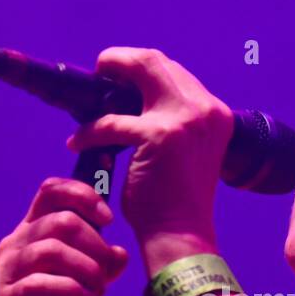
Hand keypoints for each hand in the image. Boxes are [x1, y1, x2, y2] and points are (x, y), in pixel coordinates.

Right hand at [0, 177, 128, 295]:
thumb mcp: (81, 287)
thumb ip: (100, 267)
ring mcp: (4, 272)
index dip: (82, 195)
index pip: (51, 192)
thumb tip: (119, 253)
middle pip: (60, 221)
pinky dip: (70, 289)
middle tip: (106, 270)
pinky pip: (40, 284)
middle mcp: (13, 246)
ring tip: (98, 288)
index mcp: (29, 234)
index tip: (106, 218)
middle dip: (94, 243)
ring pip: (51, 249)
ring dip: (86, 267)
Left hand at [65, 47, 232, 275]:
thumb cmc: (176, 203)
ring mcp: (186, 120)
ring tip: (87, 92)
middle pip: (157, 61)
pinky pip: (112, 122)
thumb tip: (133, 102)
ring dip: (109, 73)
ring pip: (140, 70)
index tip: (118, 77)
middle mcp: (207, 111)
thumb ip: (170, 123)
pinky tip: (78, 142)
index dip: (142, 70)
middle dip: (123, 60)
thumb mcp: (184, 153)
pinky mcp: (159, 135)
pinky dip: (90, 132)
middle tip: (101, 69)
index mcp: (216, 115)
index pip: (175, 73)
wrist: (180, 236)